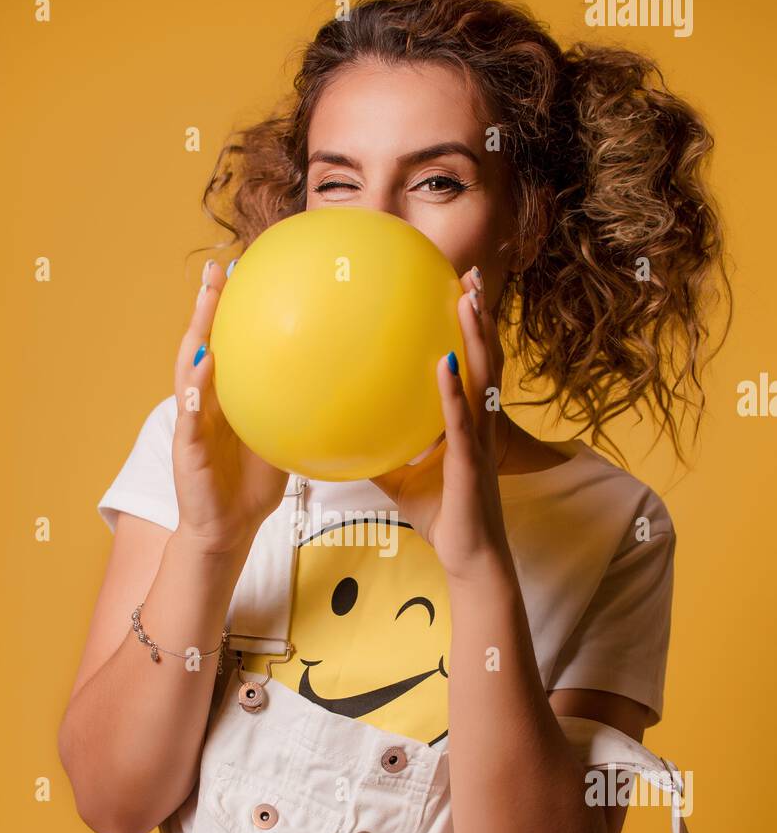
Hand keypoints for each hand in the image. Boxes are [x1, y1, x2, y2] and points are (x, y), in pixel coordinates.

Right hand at [172, 261, 288, 552]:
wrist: (227, 529)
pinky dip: (196, 389)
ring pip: (187, 370)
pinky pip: (191, 415)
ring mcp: (191, 423)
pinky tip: (206, 366)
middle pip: (200, 344)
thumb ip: (299, 412)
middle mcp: (204, 403)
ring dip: (195, 333)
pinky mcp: (187, 449)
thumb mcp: (282, 440)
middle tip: (216, 268)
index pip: (226, 345)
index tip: (244, 270)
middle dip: (206, 306)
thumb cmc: (253, 486)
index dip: (230, 311)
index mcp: (225, 398)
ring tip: (205, 300)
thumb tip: (344, 387)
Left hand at [369, 267, 509, 581]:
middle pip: (486, 357)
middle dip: (482, 316)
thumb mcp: (402, 479)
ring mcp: (479, 439)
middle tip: (474, 275)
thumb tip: (346, 433)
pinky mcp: (471, 462)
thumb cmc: (443, 517)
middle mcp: (479, 422)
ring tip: (469, 298)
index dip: (471, 328)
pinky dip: (453, 390)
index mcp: (467, 422)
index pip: (473, 363)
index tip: (463, 290)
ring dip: (477, 336)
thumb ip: (383, 450)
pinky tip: (444, 362)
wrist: (469, 557)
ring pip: (483, 377)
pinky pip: (460, 420)